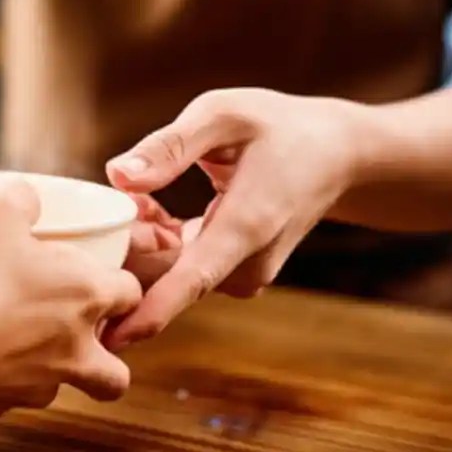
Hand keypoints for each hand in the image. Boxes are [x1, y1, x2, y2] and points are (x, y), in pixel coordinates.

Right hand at [0, 179, 141, 417]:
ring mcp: (30, 385)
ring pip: (57, 388)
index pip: (130, 293)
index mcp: (85, 295)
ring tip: (10, 337)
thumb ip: (22, 197)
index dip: (118, 281)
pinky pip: (0, 396)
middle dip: (105, 356)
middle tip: (76, 331)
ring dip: (45, 368)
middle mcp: (70, 349)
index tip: (97, 272)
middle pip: (114, 374)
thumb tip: (28, 200)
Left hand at [103, 89, 363, 348]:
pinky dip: (160, 243)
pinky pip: (184, 269)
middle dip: (126, 251)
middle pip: (169, 277)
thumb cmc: (281, 127)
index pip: (192, 280)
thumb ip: (169, 146)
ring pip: (172, 273)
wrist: (339, 154)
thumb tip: (116, 175)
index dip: (151, 310)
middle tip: (112, 207)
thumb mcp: (223, 114)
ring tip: (143, 196)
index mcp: (247, 225)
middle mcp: (248, 262)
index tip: (115, 338)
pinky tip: (153, 207)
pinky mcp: (237, 275)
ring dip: (143, 242)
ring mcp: (245, 274)